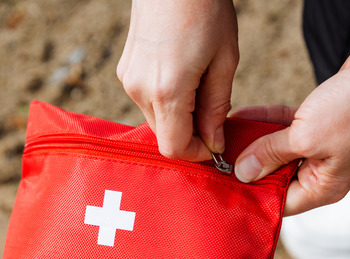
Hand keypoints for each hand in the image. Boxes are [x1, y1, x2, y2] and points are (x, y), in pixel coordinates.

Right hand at [117, 0, 238, 160]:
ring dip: (179, 115)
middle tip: (215, 113)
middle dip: (191, 133)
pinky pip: (147, 99)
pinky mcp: (125, 70)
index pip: (175, 148)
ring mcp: (128, 79)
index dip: (198, 154)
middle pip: (164, 136)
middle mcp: (140, 89)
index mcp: (167, 90)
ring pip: (156, 118)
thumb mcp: (224, 61)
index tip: (216, 145)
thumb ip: (216, 108)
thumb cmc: (205, 10)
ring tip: (201, 85)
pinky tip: (185, 73)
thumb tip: (214, 143)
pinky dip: (167, 99)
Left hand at [232, 45, 349, 215]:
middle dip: (249, 165)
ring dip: (254, 141)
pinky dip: (266, 122)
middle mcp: (324, 172)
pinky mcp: (321, 123)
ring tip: (223, 136)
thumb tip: (242, 174)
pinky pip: (286, 128)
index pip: (281, 202)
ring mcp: (323, 147)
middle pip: (277, 176)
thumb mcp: (304, 137)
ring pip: (279, 149)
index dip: (252, 194)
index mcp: (325, 187)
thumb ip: (270, 155)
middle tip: (217, 159)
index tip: (224, 183)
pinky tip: (240, 116)